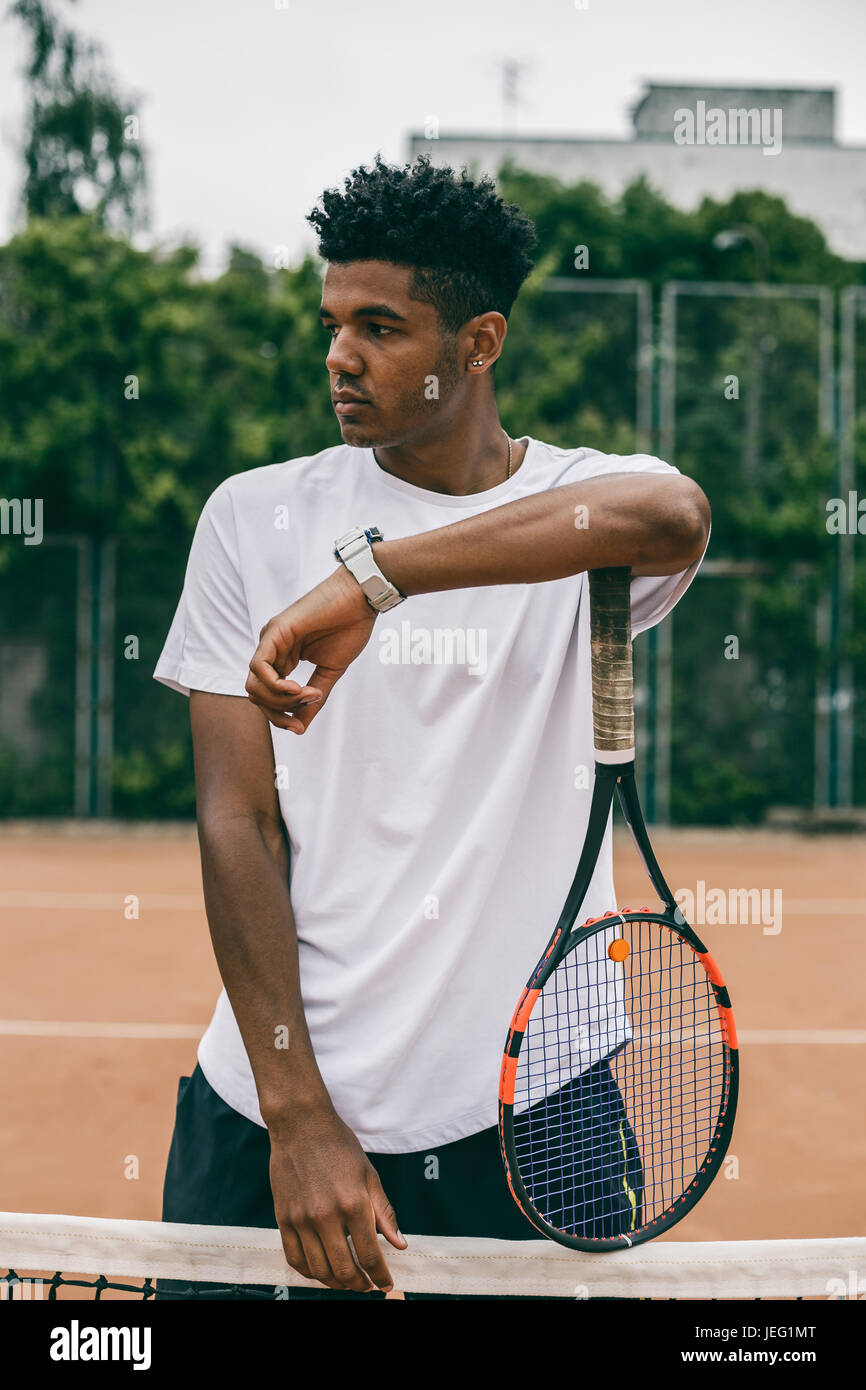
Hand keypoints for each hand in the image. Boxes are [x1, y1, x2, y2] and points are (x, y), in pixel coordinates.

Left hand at [246, 565, 375, 731]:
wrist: (360, 599)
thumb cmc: (349, 629)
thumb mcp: (329, 673)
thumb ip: (312, 700)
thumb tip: (298, 729)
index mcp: (283, 659)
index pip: (266, 697)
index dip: (280, 717)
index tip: (301, 726)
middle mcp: (272, 650)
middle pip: (256, 695)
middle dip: (278, 712)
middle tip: (306, 709)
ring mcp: (270, 640)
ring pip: (254, 685)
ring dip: (281, 701)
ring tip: (309, 695)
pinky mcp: (274, 632)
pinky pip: (260, 668)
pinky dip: (276, 686)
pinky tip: (298, 688)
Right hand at [268, 1106, 405, 1292]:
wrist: (301, 1124)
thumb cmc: (339, 1146)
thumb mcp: (369, 1175)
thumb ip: (384, 1213)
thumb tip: (400, 1245)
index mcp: (353, 1203)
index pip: (370, 1255)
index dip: (379, 1276)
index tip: (385, 1284)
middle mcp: (326, 1215)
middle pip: (344, 1269)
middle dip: (358, 1284)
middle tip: (365, 1286)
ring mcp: (301, 1219)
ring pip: (318, 1269)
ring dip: (334, 1282)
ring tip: (345, 1280)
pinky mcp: (283, 1218)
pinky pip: (294, 1258)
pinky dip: (309, 1272)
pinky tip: (320, 1270)